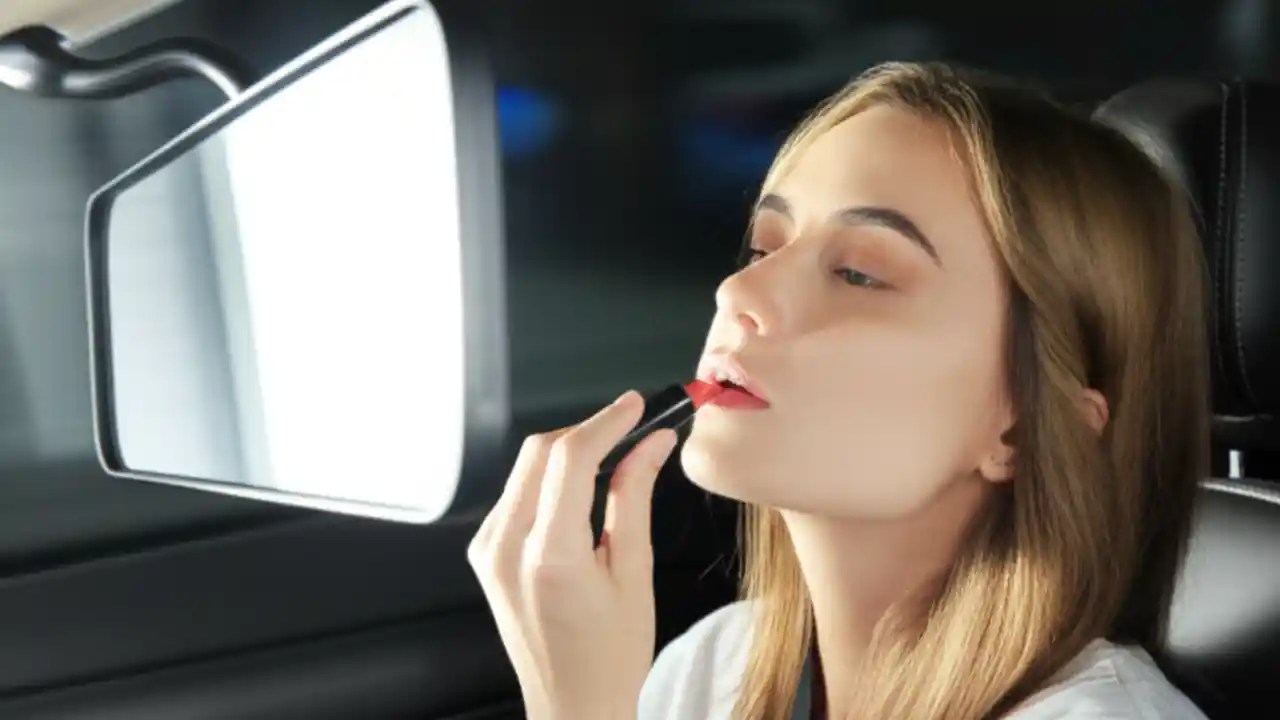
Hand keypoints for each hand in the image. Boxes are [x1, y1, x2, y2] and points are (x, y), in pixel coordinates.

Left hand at [466, 389, 678, 719]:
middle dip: (586, 431)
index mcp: (549, 555)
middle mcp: (506, 548)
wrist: (572, 705)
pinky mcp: (484, 555)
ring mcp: (488, 551)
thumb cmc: (611, 655)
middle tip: (629, 427)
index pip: (571, 457)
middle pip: (540, 452)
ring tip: (612, 457)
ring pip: (524, 469)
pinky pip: (515, 494)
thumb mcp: (635, 572)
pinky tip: (578, 490)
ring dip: (567, 453)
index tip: (635, 404)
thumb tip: (652, 443)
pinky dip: (547, 480)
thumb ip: (635, 497)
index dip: (607, 421)